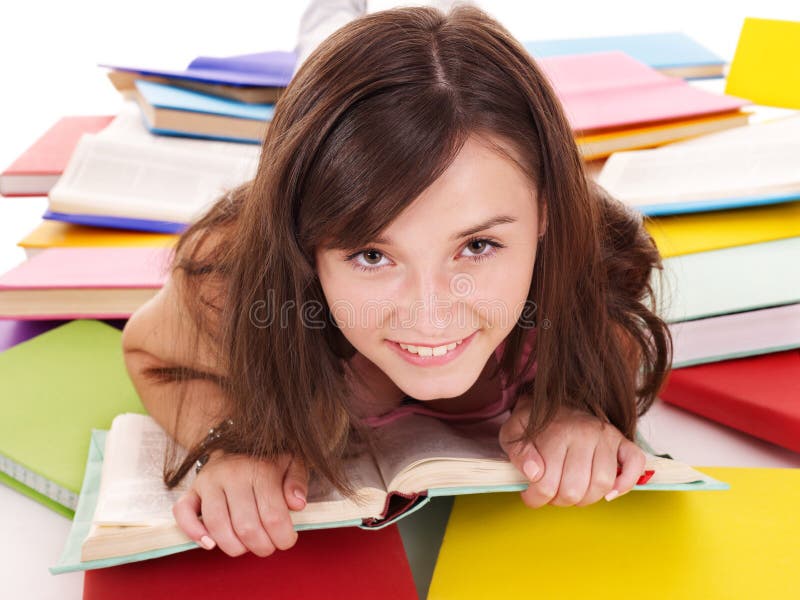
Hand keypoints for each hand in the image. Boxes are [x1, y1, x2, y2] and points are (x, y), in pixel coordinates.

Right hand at [172, 450, 308, 556]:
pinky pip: (183, 512)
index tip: (287, 540)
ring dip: (234, 546)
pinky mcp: (191, 489)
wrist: (238, 442)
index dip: (283, 537)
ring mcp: (209, 481)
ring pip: (217, 524)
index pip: (273, 515)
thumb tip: (297, 504)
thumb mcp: (292, 462)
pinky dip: (194, 532)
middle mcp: (232, 474)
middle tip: (268, 547)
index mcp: (260, 469)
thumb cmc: (267, 459)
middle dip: (261, 546)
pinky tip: (210, 544)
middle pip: (246, 526)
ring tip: (246, 548)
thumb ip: (297, 482)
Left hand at [499, 400, 645, 507]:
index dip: (535, 498)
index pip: (546, 483)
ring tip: (571, 492)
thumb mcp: (512, 434)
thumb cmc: (533, 423)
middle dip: (558, 500)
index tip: (530, 496)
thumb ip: (518, 453)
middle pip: (574, 489)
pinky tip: (609, 492)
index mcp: (557, 431)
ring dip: (585, 499)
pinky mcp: (622, 441)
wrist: (553, 401)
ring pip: (602, 484)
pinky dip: (626, 483)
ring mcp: (607, 436)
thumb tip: (534, 473)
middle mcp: (586, 432)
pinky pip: (635, 464)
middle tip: (550, 493)